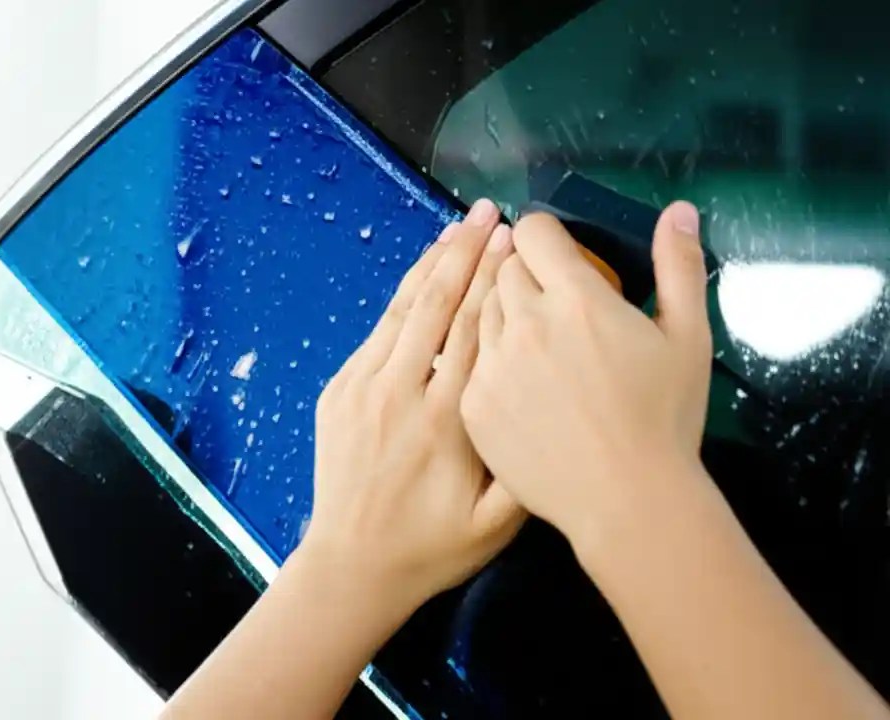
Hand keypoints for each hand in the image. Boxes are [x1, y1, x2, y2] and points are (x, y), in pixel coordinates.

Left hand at [299, 200, 526, 612]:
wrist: (352, 566)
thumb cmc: (433, 548)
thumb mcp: (499, 524)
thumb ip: (529, 468)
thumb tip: (550, 406)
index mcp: (445, 420)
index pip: (474, 331)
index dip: (495, 279)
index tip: (515, 240)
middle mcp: (401, 393)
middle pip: (437, 306)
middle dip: (465, 254)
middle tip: (488, 212)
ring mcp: (363, 388)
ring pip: (402, 311)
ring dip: (430, 264)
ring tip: (458, 227)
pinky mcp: (339, 392)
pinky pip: (376, 332)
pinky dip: (399, 297)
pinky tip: (419, 274)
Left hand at [459, 202, 712, 545]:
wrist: (626, 503)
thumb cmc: (665, 421)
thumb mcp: (689, 340)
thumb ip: (680, 268)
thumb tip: (679, 211)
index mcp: (576, 299)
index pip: (532, 233)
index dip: (542, 236)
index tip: (552, 253)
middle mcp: (524, 324)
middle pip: (501, 271)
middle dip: (519, 273)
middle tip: (544, 297)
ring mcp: (491, 366)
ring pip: (477, 314)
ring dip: (496, 313)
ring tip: (525, 337)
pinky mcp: (471, 404)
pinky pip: (466, 363)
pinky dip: (484, 362)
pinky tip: (510, 382)